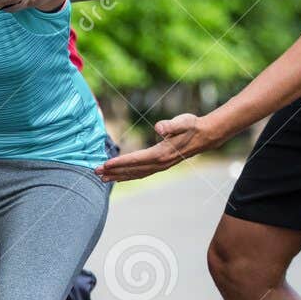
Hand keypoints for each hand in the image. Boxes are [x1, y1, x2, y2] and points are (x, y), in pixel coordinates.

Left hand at [96, 113, 218, 181]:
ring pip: (135, 174)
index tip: (105, 164)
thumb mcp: (183, 121)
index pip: (136, 160)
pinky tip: (118, 177)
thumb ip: (171, 124)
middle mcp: (160, 163)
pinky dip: (128, 175)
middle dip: (113, 172)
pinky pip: (141, 173)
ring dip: (118, 176)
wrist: (205, 135)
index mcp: (162, 154)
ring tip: (102, 178)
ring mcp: (160, 166)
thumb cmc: (191, 125)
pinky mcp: (160, 165)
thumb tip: (159, 127)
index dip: (120, 162)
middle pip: (132, 170)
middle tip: (95, 172)